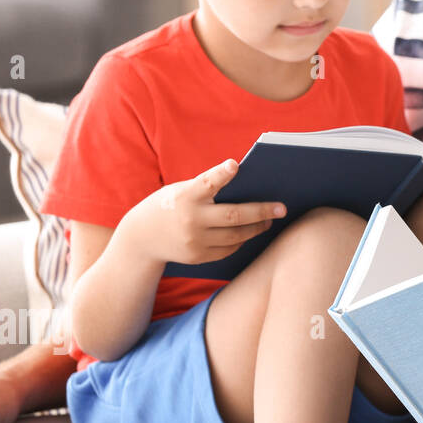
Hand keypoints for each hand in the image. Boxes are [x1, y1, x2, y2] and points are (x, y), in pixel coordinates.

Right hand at [121, 159, 286, 265]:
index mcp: (186, 196)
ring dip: (256, 228)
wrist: (140, 238)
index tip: (235, 165)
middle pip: (234, 216)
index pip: (207, 182)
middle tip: (282, 208)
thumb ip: (207, 188)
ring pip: (235, 236)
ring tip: (269, 220)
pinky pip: (228, 249)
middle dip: (261, 212)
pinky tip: (250, 232)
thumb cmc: (170, 205)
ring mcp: (194, 241)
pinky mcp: (197, 256)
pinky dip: (241, 240)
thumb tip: (248, 186)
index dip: (221, 174)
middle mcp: (190, 219)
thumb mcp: (181, 190)